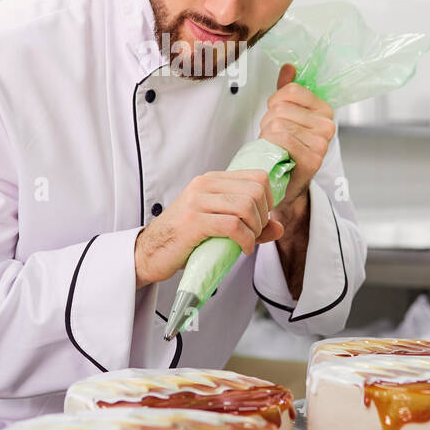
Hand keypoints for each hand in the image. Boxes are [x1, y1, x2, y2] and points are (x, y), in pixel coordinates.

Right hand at [135, 170, 284, 287]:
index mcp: (211, 180)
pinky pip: (233, 225)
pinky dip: (245, 240)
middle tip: (253, 234)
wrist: (149, 253)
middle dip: (263, 217)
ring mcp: (197, 201)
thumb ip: (251, 225)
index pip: (258, 177)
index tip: (261, 218)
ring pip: (246, 206)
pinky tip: (242, 249)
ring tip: (247, 241)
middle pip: (255, 191)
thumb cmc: (184, 239)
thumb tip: (280, 227)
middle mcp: (204, 185)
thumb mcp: (218, 226)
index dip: (268, 200)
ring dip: (255, 229)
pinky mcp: (193, 222)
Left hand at [259, 63, 335, 208]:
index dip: (275, 101)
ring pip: (278, 123)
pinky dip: (271, 146)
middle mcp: (328, 125)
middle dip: (268, 122)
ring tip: (274, 147)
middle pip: (281, 108)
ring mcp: (322, 143)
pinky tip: (275, 155)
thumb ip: (288, 90)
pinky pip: (282, 140)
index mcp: (324, 110)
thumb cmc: (285, 148)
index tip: (276, 116)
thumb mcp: (287, 115)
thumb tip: (289, 67)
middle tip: (273, 137)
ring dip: (267, 135)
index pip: (291, 90)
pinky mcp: (312, 159)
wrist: (286, 183)